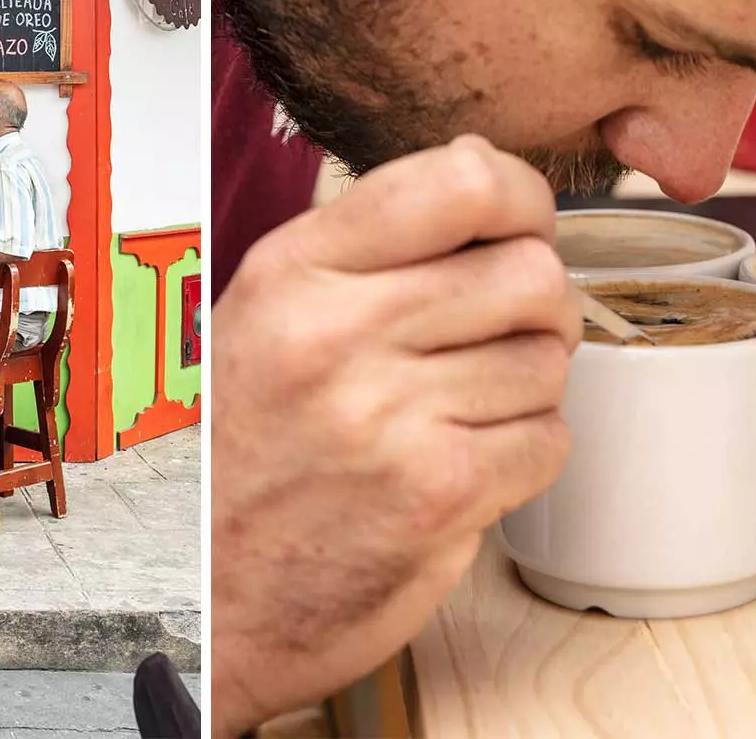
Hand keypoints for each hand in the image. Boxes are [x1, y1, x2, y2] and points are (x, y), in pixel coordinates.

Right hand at [210, 136, 578, 734]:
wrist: (206, 590)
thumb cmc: (244, 447)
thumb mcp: (270, 315)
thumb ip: (370, 240)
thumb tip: (480, 164)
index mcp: (294, 272)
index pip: (459, 183)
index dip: (519, 197)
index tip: (519, 225)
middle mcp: (336, 334)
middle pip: (530, 272)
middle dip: (538, 302)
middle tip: (505, 329)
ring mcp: (389, 418)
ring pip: (549, 359)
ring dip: (529, 382)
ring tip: (468, 402)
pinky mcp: (436, 496)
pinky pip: (549, 440)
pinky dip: (526, 450)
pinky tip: (471, 456)